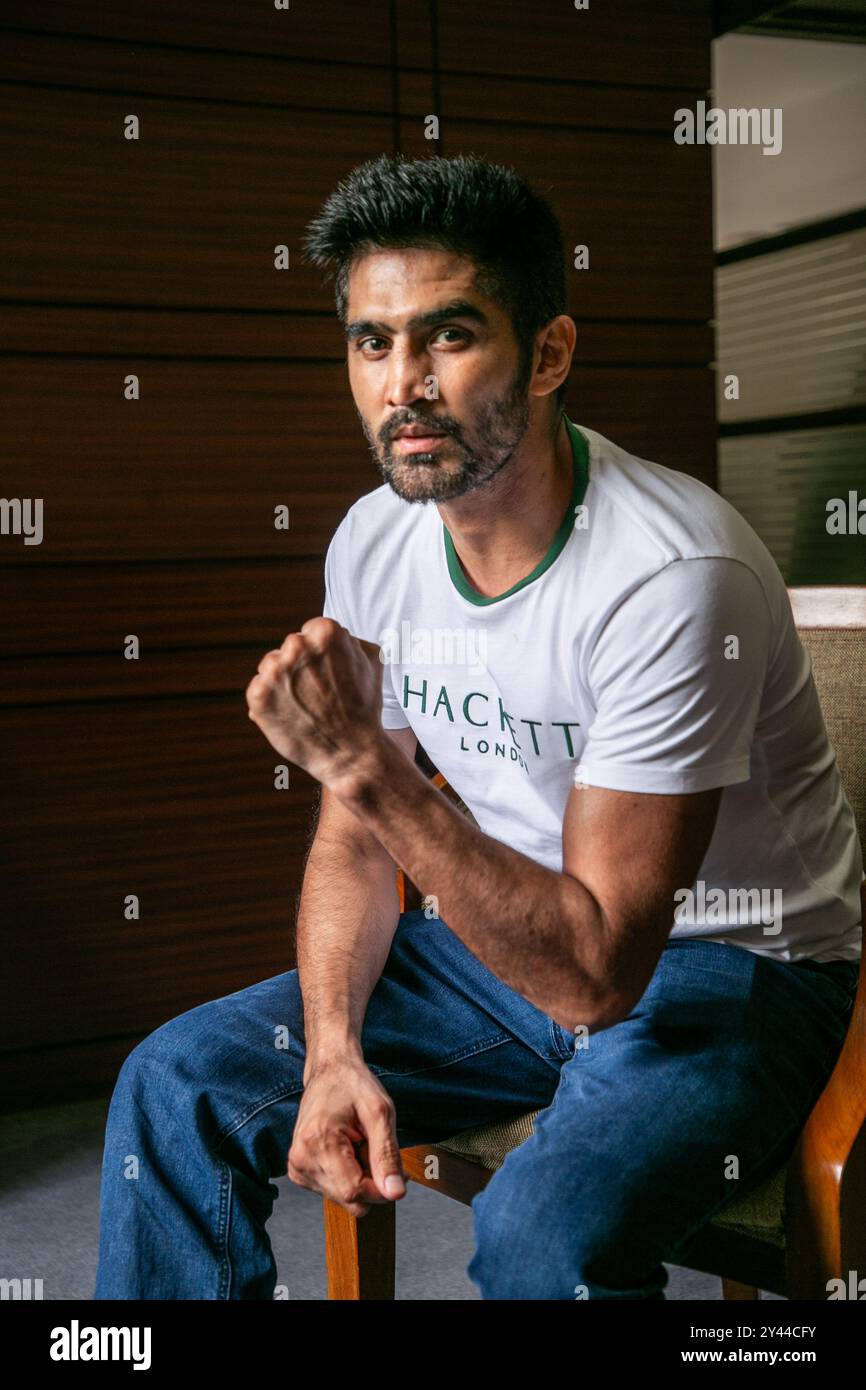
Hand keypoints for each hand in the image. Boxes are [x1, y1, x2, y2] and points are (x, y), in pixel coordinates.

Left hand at [245, 617, 383, 790]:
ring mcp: (275, 671)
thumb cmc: (364, 710)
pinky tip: (291, 715)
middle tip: (317, 694)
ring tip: (305, 706)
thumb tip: (343, 635)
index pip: (310, 631)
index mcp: (325, 632)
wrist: (351, 753)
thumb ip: (354, 642)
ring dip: (282, 683)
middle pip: (290, 648)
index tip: (326, 675)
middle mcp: (297, 646)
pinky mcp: (258, 695)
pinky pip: (259, 690)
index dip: (319, 655)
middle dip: (300, 667)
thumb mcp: (372, 664)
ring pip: (271, 666)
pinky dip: (269, 702)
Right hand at [288, 1057, 406, 1215]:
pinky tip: (349, 1152)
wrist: (330, 1071)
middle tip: (377, 1149)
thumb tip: (395, 1193)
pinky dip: (348, 1176)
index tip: (399, 1174)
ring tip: (360, 1146)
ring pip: (343, 1198)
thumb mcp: (380, 1114)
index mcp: (317, 1142)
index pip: (354, 1192)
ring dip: (361, 1178)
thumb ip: (388, 1156)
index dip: (382, 1189)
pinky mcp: (299, 1170)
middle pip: (348, 1199)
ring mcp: (297, 1166)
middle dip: (372, 1182)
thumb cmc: (353, 1085)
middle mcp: (301, 1158)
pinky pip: (333, 1191)